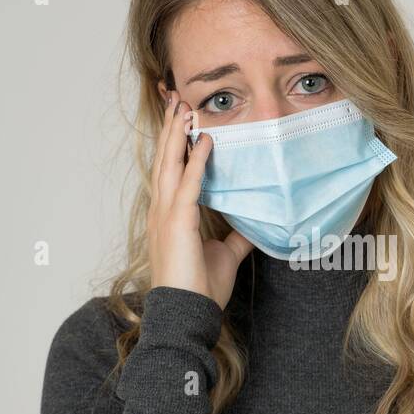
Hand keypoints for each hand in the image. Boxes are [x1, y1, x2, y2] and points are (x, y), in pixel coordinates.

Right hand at [148, 91, 252, 308]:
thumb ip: (236, 237)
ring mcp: (166, 215)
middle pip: (164, 159)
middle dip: (170, 128)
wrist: (187, 314)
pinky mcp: (178, 222)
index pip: (169, 171)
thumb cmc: (199, 289)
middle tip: (176, 99)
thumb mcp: (224, 256)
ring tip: (184, 107)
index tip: (179, 119)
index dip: (173, 144)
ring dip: (178, 134)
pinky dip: (197, 160)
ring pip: (170, 164)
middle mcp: (161, 210)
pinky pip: (189, 184)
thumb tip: (252, 225)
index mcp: (169, 216)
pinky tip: (206, 141)